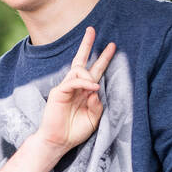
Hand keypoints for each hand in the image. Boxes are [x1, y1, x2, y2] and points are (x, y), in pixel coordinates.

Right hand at [36, 27, 115, 153]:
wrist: (59, 142)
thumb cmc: (75, 132)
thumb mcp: (94, 118)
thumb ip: (98, 104)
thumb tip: (96, 89)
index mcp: (85, 92)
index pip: (94, 71)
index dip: (103, 58)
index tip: (112, 46)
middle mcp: (75, 87)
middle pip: (81, 60)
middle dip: (87, 45)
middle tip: (92, 30)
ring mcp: (66, 88)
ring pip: (79, 69)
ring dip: (90, 75)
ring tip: (94, 86)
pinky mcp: (59, 92)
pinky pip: (73, 81)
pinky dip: (84, 83)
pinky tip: (93, 88)